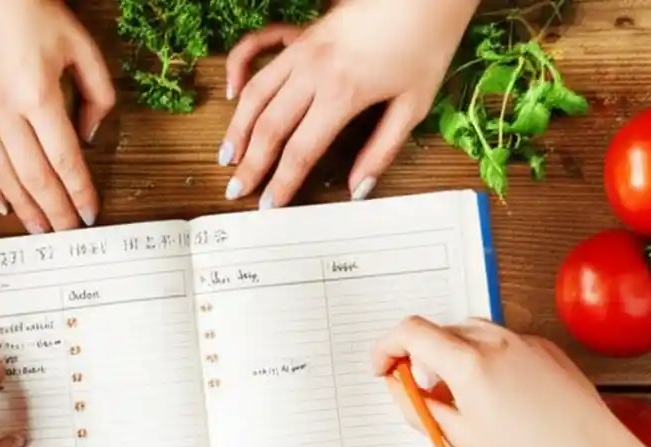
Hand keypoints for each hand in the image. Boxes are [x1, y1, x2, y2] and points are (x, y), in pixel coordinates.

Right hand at [0, 0, 114, 232]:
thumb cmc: (30, 7)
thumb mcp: (81, 45)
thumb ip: (96, 95)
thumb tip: (89, 138)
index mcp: (37, 93)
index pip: (65, 160)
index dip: (79, 191)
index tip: (90, 212)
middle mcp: (3, 109)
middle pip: (34, 176)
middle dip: (55, 210)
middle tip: (67, 233)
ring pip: (2, 175)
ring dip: (24, 208)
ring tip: (40, 230)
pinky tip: (3, 206)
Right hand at [220, 0, 476, 207]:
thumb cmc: (424, 45)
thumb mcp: (413, 105)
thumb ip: (381, 151)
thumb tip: (359, 189)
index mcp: (342, 94)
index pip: (301, 151)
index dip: (281, 183)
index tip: (268, 206)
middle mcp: (313, 72)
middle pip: (270, 128)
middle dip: (250, 164)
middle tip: (236, 190)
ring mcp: (302, 51)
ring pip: (256, 95)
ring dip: (237, 129)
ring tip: (227, 156)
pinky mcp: (300, 36)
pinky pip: (256, 52)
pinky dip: (239, 72)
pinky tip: (233, 95)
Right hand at [370, 317, 650, 446]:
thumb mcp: (461, 438)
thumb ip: (421, 409)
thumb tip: (401, 390)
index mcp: (469, 363)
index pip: (410, 332)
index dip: (387, 347)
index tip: (384, 368)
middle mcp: (495, 341)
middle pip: (440, 331)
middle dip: (421, 356)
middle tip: (423, 393)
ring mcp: (523, 341)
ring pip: (470, 332)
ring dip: (453, 355)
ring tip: (462, 397)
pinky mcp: (545, 348)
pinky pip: (502, 341)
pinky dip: (485, 358)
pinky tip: (498, 396)